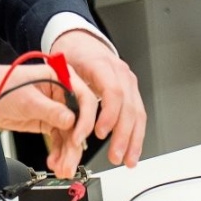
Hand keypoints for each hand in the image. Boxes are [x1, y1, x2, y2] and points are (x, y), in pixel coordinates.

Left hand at [0, 60, 98, 178]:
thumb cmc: (1, 85)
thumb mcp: (27, 99)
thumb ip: (50, 110)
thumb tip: (71, 120)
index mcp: (61, 78)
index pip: (83, 99)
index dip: (84, 120)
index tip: (77, 139)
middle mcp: (62, 93)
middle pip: (78, 121)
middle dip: (74, 144)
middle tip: (69, 163)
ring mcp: (55, 109)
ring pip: (69, 134)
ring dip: (67, 153)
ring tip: (62, 169)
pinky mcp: (47, 121)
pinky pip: (59, 139)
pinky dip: (58, 153)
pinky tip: (55, 163)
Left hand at [50, 30, 144, 166]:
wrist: (81, 40)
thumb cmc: (71, 53)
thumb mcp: (62, 67)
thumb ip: (64, 92)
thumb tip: (65, 119)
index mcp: (102, 65)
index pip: (113, 92)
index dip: (109, 115)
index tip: (100, 133)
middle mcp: (120, 73)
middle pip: (129, 106)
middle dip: (124, 135)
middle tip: (115, 156)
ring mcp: (128, 82)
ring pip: (138, 113)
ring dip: (134, 139)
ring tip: (128, 160)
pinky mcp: (130, 91)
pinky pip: (138, 113)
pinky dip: (136, 134)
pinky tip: (132, 150)